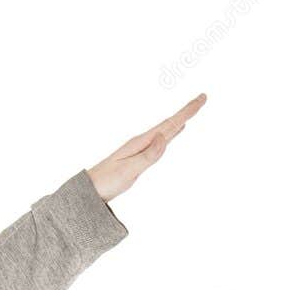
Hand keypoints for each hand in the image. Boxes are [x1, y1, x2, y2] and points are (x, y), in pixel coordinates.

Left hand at [86, 93, 206, 201]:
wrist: (88, 191)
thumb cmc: (107, 182)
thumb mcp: (129, 170)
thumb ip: (149, 155)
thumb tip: (165, 135)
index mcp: (141, 142)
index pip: (169, 124)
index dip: (186, 112)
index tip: (201, 98)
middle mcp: (141, 142)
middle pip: (169, 124)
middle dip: (186, 112)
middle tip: (202, 99)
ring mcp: (139, 149)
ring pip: (165, 131)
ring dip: (179, 121)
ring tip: (191, 113)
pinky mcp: (137, 157)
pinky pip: (158, 142)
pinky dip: (169, 134)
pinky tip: (171, 134)